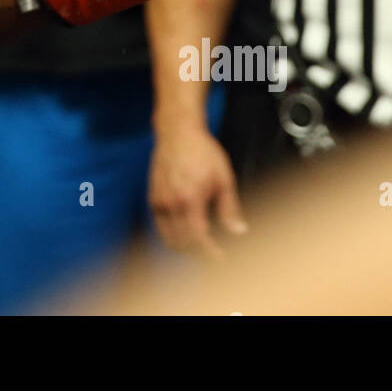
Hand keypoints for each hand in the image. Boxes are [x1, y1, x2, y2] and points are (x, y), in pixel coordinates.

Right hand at [150, 122, 245, 256]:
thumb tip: (238, 231)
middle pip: (182, 243)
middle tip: (213, 252)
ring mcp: (159, 201)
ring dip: (185, 247)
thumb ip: (230, 209)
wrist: (178, 132)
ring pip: (169, 238)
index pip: (198, 238)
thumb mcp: (224, 178)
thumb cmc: (202, 151)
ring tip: (201, 244)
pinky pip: (161, 226)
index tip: (221, 258)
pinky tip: (186, 229)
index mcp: (190, 199)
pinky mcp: (153, 198)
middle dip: (199, 253)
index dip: (210, 253)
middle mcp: (171, 203)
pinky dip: (173, 235)